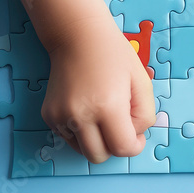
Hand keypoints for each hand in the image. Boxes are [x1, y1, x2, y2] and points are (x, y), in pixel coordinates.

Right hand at [40, 16, 155, 162]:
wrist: (78, 36)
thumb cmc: (114, 55)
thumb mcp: (142, 83)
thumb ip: (145, 115)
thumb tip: (134, 137)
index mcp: (107, 107)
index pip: (122, 148)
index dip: (135, 146)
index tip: (137, 135)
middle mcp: (79, 115)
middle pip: (99, 156)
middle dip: (114, 147)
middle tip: (121, 125)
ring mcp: (60, 116)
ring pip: (83, 150)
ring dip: (97, 141)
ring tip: (103, 114)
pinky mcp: (49, 115)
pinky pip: (69, 138)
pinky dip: (81, 131)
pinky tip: (87, 108)